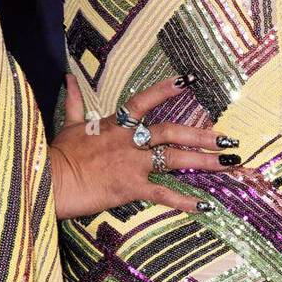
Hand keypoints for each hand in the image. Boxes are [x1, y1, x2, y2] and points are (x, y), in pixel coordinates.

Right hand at [49, 72, 237, 219]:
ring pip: (174, 159)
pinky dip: (184, 201)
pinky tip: (204, 205)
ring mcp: (132, 164)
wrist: (51, 180)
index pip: (143, 101)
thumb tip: (68, 77)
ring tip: (229, 162)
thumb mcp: (68, 123)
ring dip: (204, 161)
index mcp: (115, 124)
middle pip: (171, 132)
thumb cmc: (58, 153)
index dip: (165, 90)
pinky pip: (162, 193)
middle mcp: (129, 141)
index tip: (188, 81)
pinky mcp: (130, 188)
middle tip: (227, 137)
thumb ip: (75, 100)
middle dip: (201, 134)